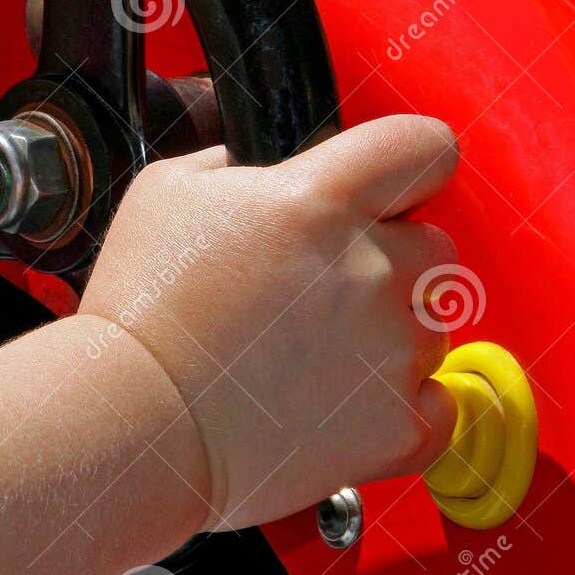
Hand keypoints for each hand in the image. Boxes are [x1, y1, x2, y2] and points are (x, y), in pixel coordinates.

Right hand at [78, 115, 460, 529]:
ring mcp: (392, 351)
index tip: (390, 188)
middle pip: (433, 245)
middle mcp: (372, 269)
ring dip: (390, 335)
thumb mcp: (167, 190)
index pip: (423, 148)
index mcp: (321, 199)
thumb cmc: (141, 310)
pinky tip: (345, 402)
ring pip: (432, 326)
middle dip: (390, 260)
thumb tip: (266, 172)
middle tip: (321, 292)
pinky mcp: (398, 426)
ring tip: (313, 358)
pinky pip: (440, 403)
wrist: (134, 422)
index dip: (408, 165)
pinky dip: (403, 404)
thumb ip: (237, 165)